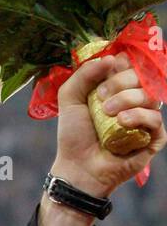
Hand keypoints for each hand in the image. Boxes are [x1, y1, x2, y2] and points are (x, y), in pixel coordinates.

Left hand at [51, 51, 166, 196]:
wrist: (78, 167)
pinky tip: (122, 123)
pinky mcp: (153, 138)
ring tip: (109, 114)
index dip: (121, 64)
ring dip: (128, 99)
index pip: (130, 65)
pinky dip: (140, 117)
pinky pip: (156, 119)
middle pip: (142, 76)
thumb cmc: (74, 136)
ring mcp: (145, 119)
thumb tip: (112, 58)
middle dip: (121, 82)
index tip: (107, 71)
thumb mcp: (70, 98)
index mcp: (117, 89)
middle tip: (102, 98)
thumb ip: (84, 73)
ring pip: (151, 95)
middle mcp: (133, 101)